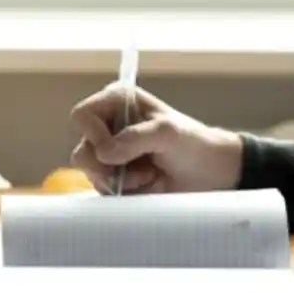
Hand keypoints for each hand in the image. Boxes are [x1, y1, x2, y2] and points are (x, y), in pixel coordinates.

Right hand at [68, 83, 243, 193]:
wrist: (211, 173)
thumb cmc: (193, 143)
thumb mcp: (167, 133)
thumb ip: (135, 138)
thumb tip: (105, 154)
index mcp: (116, 101)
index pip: (82, 116)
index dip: (94, 135)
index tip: (115, 150)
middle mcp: (108, 125)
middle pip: (82, 150)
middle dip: (109, 166)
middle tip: (139, 169)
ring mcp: (110, 153)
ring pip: (91, 173)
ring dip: (121, 180)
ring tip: (149, 175)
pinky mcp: (115, 176)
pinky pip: (103, 189)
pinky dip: (126, 191)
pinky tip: (147, 184)